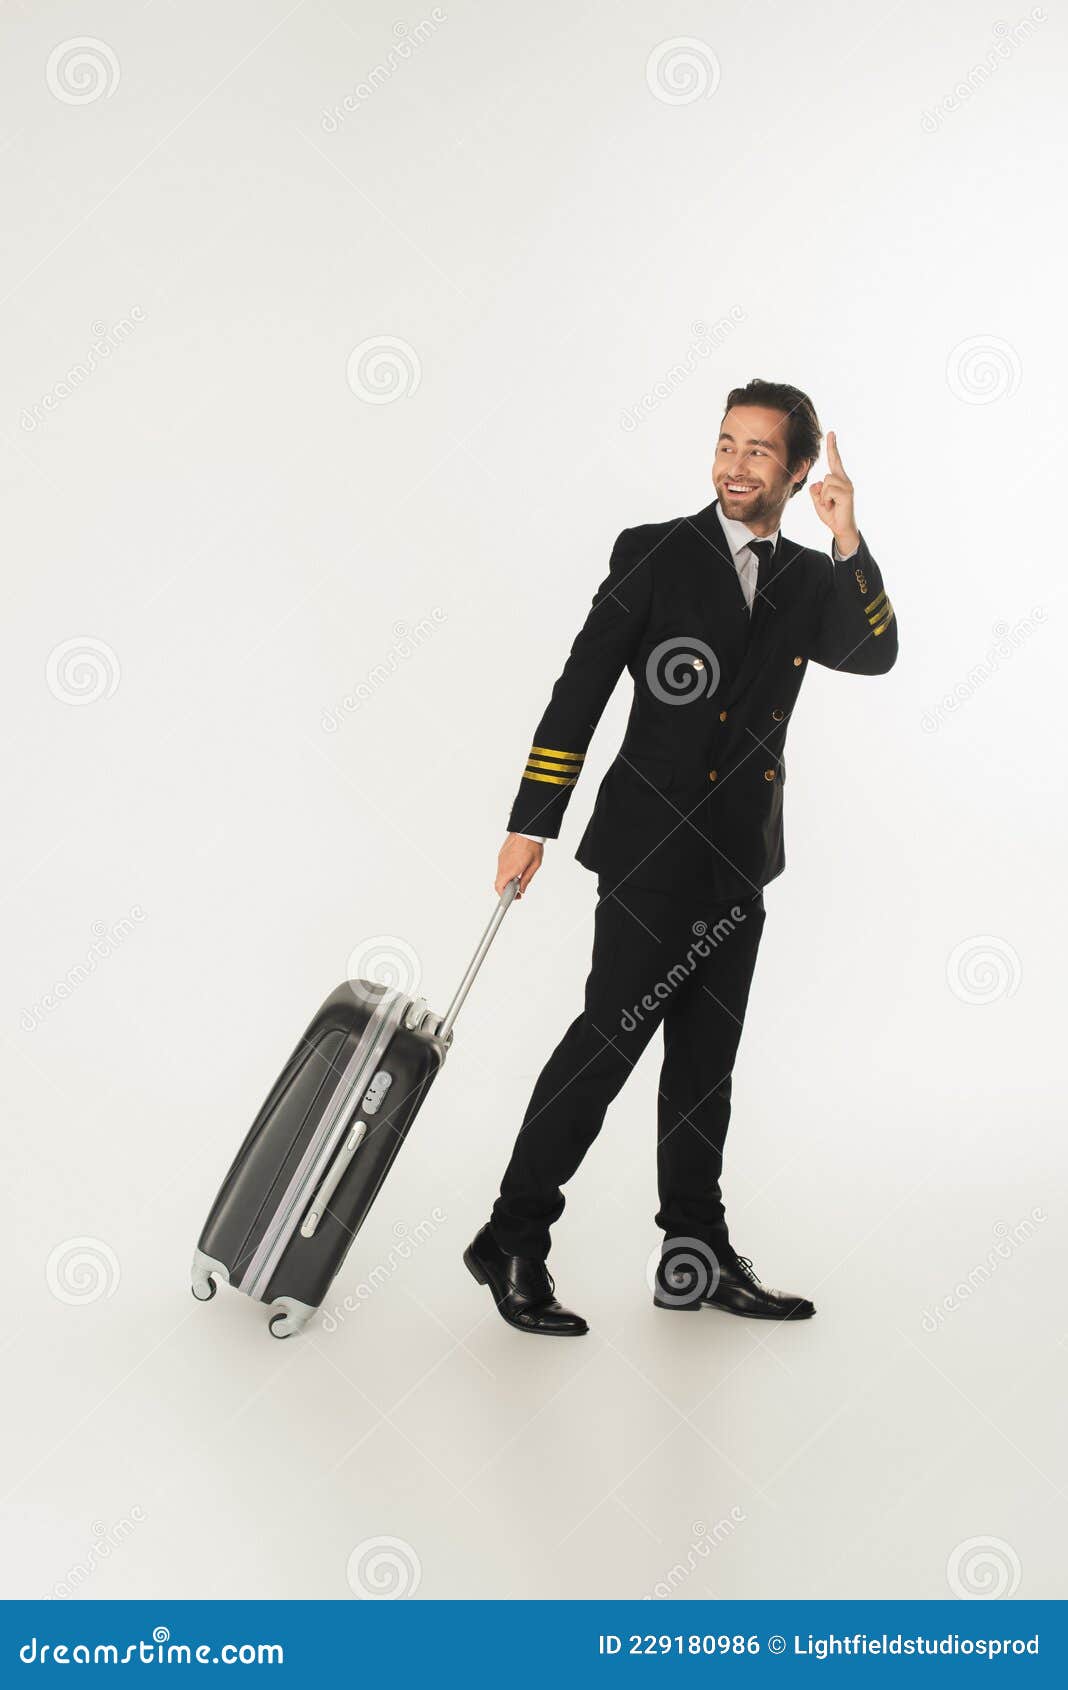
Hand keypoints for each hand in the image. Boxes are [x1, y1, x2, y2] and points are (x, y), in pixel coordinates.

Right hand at [496, 833, 542, 897]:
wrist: (527, 829)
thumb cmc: (532, 845)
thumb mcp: (535, 865)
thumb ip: (527, 879)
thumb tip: (522, 889)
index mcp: (511, 869)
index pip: (500, 888)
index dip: (504, 896)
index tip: (511, 899)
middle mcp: (502, 865)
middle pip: (498, 883)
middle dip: (506, 890)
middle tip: (517, 891)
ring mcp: (500, 859)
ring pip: (499, 875)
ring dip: (507, 880)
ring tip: (519, 879)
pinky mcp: (501, 854)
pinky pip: (501, 867)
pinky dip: (506, 872)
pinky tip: (516, 869)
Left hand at [809, 430, 858, 553]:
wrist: (841, 529)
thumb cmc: (832, 515)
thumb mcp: (818, 501)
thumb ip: (816, 490)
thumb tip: (818, 482)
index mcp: (839, 480)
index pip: (834, 460)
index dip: (832, 447)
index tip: (831, 433)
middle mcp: (845, 480)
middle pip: (827, 475)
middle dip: (822, 492)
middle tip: (828, 505)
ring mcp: (847, 486)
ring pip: (826, 482)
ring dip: (823, 497)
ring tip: (831, 506)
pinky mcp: (847, 493)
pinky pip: (828, 490)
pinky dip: (826, 500)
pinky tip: (833, 507)